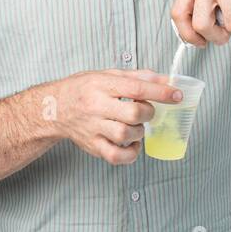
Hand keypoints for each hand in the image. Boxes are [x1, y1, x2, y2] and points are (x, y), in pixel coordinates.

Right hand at [53, 68, 182, 165]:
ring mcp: (93, 128)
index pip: (136, 88)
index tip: (176, 95)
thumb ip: (138, 76)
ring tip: (136, 125)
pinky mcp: (92, 146)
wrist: (54, 108)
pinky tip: (133, 144)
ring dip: (140, 131)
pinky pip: (115, 156)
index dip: (160, 92)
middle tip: (147, 110)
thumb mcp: (108, 74)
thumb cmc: (84, 89)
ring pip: (125, 135)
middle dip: (148, 112)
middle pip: (132, 113)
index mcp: (102, 85)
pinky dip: (131, 153)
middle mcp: (96, 107)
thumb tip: (167, 80)